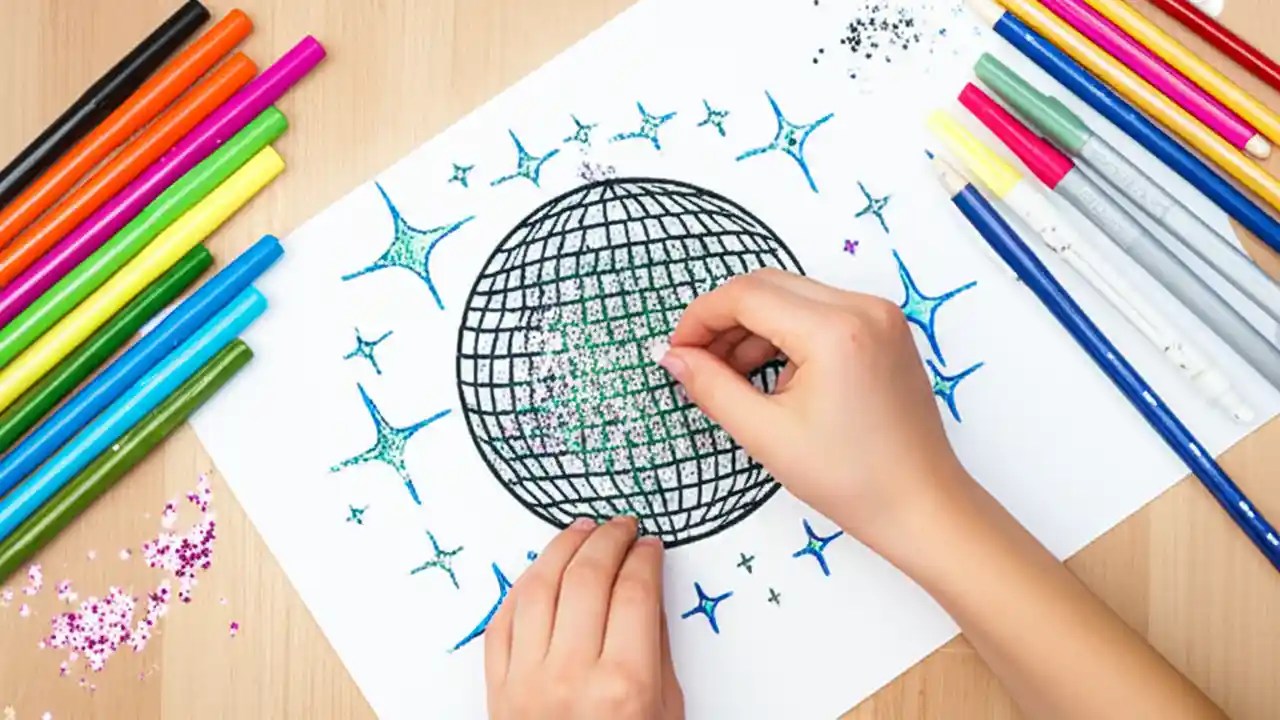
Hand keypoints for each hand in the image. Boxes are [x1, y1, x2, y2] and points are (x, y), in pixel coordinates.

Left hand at [485, 517, 684, 719]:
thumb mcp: (662, 711)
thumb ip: (657, 650)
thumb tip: (648, 589)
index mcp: (623, 685)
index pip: (635, 593)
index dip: (644, 558)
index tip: (650, 546)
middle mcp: (570, 676)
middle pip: (586, 579)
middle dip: (608, 540)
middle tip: (622, 527)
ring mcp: (526, 679)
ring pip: (538, 587)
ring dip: (562, 547)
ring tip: (582, 531)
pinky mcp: (498, 687)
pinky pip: (503, 619)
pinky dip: (523, 585)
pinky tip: (544, 568)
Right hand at [659, 269, 972, 551]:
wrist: (922, 505)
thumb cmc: (851, 480)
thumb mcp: (767, 435)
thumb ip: (712, 387)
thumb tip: (673, 356)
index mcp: (835, 330)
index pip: (746, 295)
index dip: (700, 319)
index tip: (676, 352)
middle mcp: (862, 307)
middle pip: (768, 285)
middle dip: (724, 320)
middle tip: (696, 363)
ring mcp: (879, 314)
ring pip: (792, 296)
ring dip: (753, 327)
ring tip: (730, 377)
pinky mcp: (885, 329)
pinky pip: (820, 311)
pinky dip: (786, 334)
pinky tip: (772, 377)